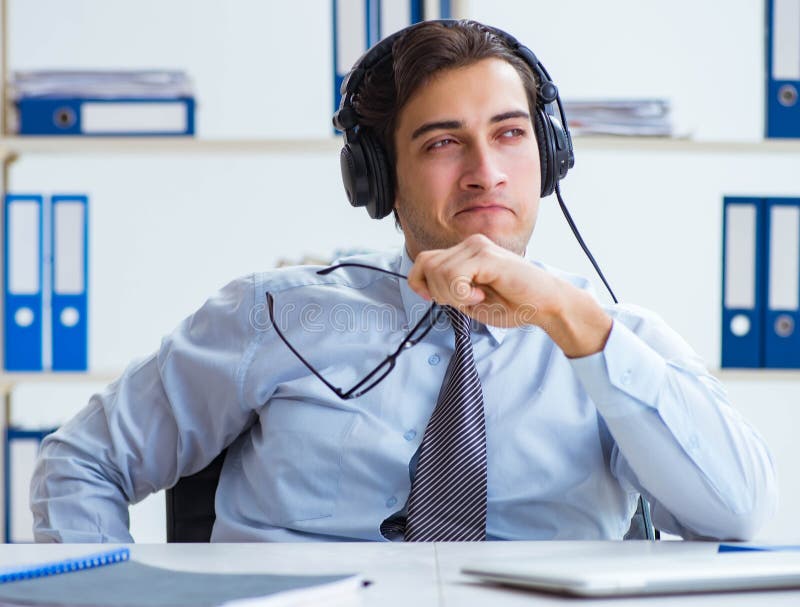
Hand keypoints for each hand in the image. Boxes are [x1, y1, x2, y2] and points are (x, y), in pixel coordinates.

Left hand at [407, 234, 612, 356]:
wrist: (545, 305)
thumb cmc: (513, 303)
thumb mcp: (469, 300)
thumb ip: (448, 290)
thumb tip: (425, 286)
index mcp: (465, 253)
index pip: (424, 260)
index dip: (419, 281)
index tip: (431, 298)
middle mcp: (470, 244)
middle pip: (427, 265)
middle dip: (438, 292)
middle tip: (463, 300)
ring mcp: (478, 247)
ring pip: (438, 272)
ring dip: (452, 295)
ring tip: (476, 297)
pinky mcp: (486, 256)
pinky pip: (454, 275)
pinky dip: (462, 293)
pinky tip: (480, 295)